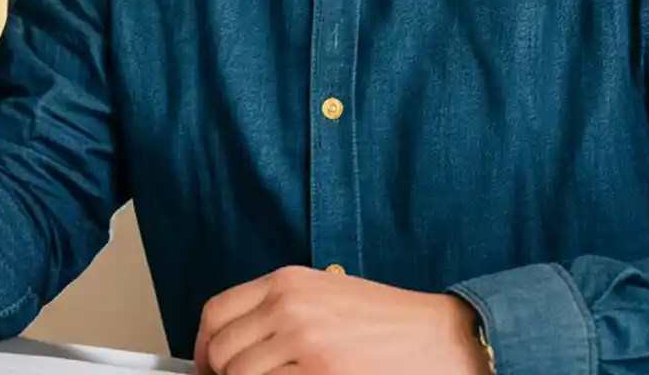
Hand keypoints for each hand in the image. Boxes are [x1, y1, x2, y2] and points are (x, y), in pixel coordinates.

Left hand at [193, 266, 489, 374]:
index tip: (208, 366)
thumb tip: (239, 342)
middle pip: (222, 350)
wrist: (444, 338)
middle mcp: (289, 306)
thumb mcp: (326, 295)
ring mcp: (304, 341)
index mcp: (287, 282)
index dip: (204, 347)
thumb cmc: (390, 322)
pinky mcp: (320, 373)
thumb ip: (279, 310)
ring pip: (239, 374)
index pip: (216, 312)